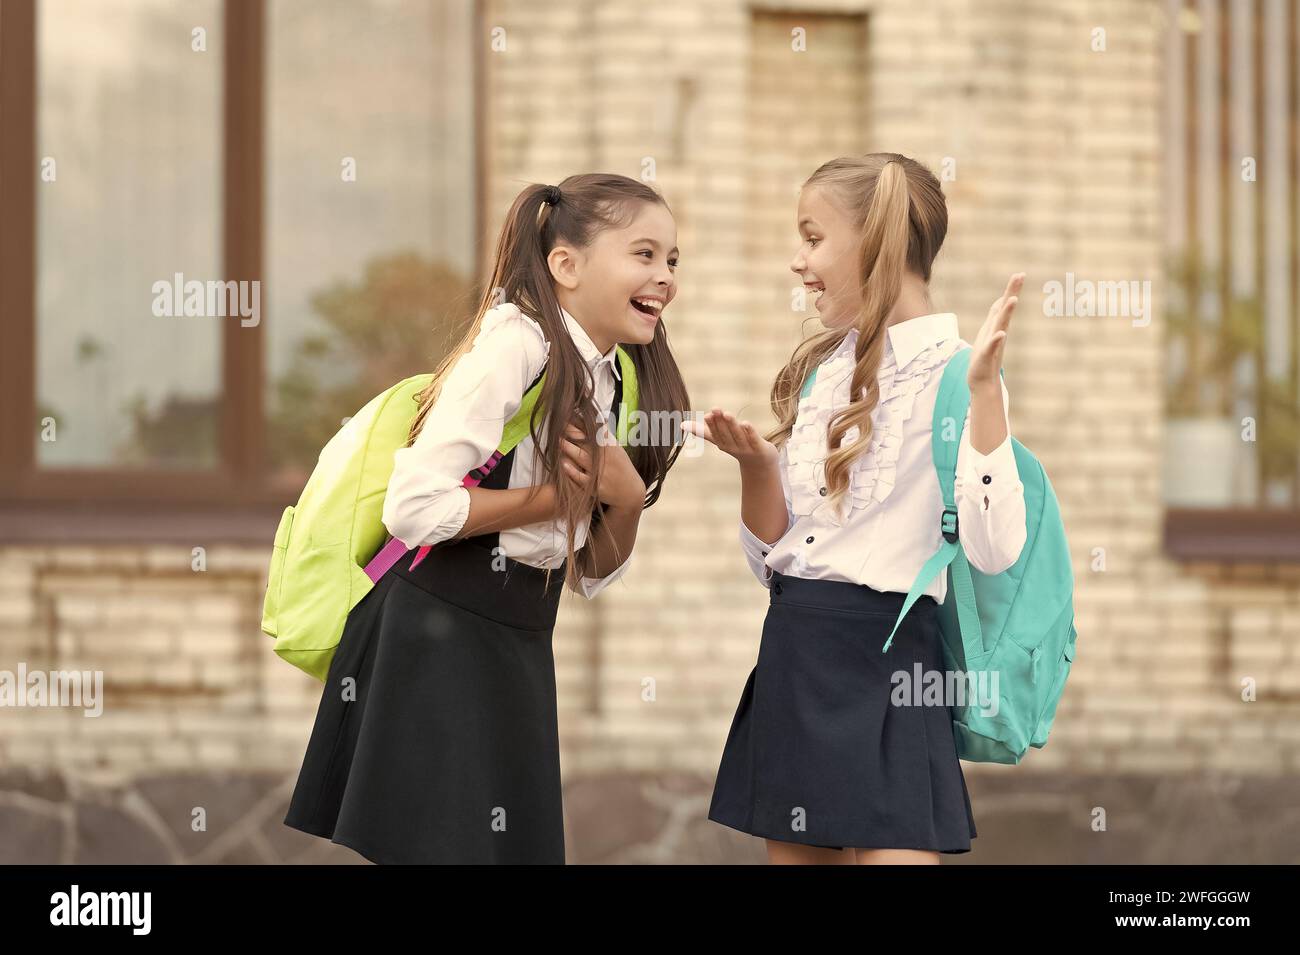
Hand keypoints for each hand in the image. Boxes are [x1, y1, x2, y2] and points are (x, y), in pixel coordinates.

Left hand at [560, 419, 645, 509]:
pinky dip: (571, 470)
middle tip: (559, 424)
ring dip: (568, 448)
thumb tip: (598, 417)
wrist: (630, 492)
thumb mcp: (617, 449)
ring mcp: (599, 471)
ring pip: (580, 457)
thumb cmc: (622, 468)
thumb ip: (606, 434)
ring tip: (558, 441)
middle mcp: (604, 457)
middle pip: (584, 441)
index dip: (580, 422)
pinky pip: (580, 477)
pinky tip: (563, 464)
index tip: (569, 415)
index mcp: (610, 446)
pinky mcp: (594, 485)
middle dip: (571, 432)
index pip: (593, 430)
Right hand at [681, 408, 778, 469]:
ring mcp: (746, 448)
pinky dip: (750, 432)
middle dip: (720, 422)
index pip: (716, 434)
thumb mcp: (719, 438)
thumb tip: (681, 425)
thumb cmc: (736, 445)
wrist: (759, 463)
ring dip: (732, 425)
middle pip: (726, 433)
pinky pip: (754, 439)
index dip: (712, 425)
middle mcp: (732, 446)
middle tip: (715, 409)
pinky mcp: (759, 448)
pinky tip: (746, 423)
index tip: (708, 415)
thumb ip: (702, 431)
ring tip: (727, 414)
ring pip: (738, 435)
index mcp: (722, 443)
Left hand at [969, 272, 1022, 389]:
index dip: (1011, 290)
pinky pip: (992, 346)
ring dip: (1006, 313)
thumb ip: (995, 317)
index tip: (1020, 274)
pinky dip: (996, 339)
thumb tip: (1001, 300)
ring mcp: (994, 344)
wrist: (982, 382)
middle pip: (1005, 309)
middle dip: (1012, 292)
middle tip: (1020, 276)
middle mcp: (998, 332)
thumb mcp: (988, 332)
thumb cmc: (984, 357)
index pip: (1004, 304)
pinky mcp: (987, 356)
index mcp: (996, 326)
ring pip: (1000, 325)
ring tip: (1012, 300)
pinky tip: (1001, 333)